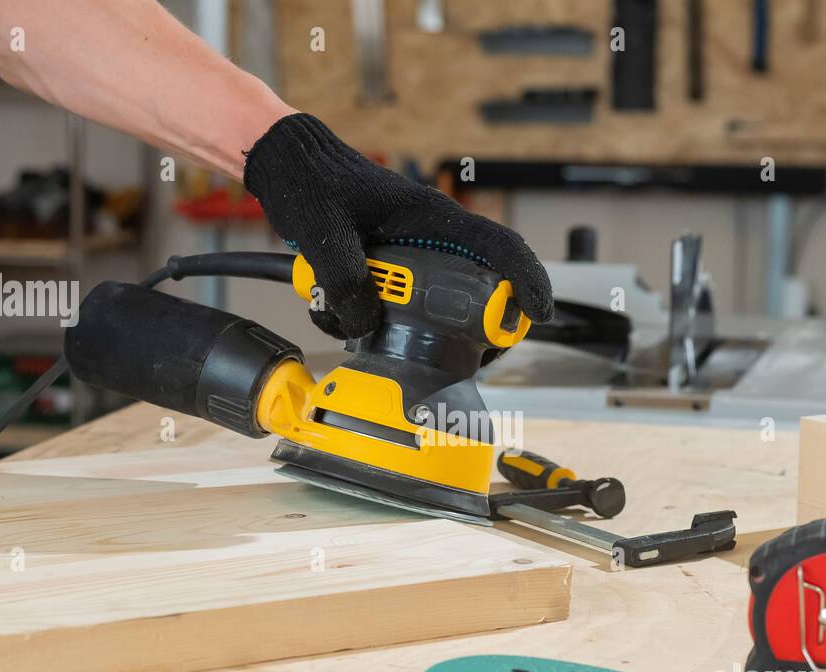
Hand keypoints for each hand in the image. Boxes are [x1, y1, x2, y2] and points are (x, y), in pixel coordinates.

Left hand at [243, 114, 552, 339]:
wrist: (289, 163)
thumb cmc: (311, 181)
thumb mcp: (325, 234)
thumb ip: (345, 282)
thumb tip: (365, 326)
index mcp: (431, 216)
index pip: (498, 245)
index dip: (526, 279)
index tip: (536, 311)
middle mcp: (431, 234)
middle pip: (479, 283)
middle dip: (475, 324)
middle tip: (465, 354)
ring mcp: (414, 249)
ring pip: (439, 297)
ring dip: (420, 326)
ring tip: (388, 339)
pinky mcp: (393, 261)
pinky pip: (404, 297)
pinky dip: (385, 317)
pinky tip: (353, 321)